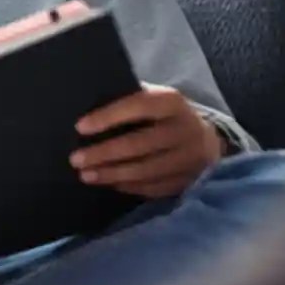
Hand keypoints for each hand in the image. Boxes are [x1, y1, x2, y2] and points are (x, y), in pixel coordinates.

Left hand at [70, 82, 222, 197]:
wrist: (209, 138)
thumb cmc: (166, 114)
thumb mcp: (155, 97)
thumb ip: (129, 99)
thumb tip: (87, 105)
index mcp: (172, 102)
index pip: (138, 106)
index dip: (108, 117)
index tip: (80, 127)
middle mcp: (185, 129)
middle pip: (140, 144)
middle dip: (104, 153)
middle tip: (76, 159)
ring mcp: (190, 158)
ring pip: (146, 170)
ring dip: (112, 174)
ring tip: (86, 175)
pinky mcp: (189, 180)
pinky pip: (155, 187)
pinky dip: (129, 187)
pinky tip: (110, 184)